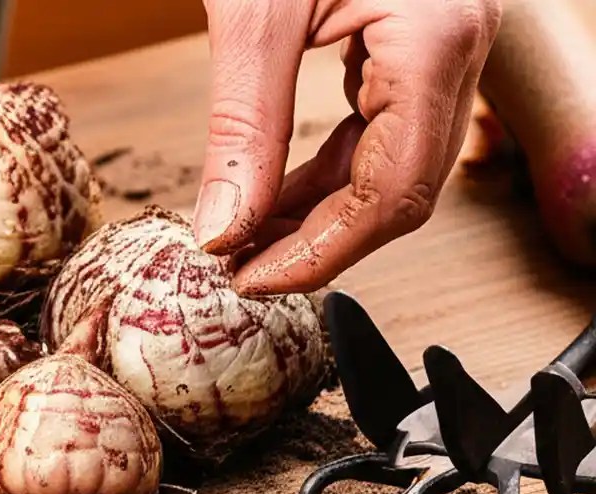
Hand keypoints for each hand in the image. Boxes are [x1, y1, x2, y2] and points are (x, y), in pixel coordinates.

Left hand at [193, 0, 500, 294]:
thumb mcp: (253, 14)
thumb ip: (243, 123)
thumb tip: (223, 226)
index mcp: (437, 36)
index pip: (392, 189)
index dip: (320, 253)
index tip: (253, 279)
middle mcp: (459, 43)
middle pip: (401, 188)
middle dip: (318, 240)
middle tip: (241, 267)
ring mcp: (446, 44)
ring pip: (394, 165)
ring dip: (320, 211)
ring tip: (246, 237)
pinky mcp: (417, 41)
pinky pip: (383, 129)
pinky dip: (329, 171)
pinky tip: (274, 194)